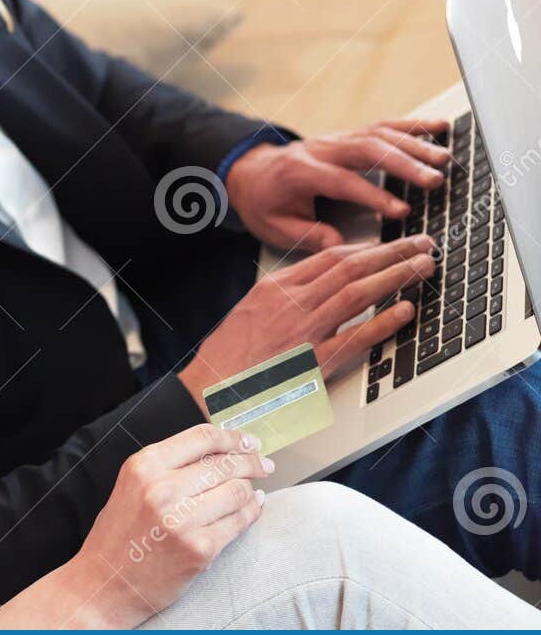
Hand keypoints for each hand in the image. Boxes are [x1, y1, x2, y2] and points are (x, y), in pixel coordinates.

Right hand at [60, 425, 273, 627]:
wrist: (105, 583)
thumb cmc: (120, 534)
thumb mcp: (133, 486)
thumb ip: (168, 466)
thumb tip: (219, 451)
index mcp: (144, 466)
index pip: (201, 438)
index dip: (232, 437)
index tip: (248, 441)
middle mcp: (162, 488)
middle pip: (224, 463)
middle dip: (251, 462)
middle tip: (263, 465)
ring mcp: (182, 520)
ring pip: (237, 491)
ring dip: (251, 489)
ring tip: (254, 490)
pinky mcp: (199, 549)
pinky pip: (238, 522)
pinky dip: (251, 512)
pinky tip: (253, 508)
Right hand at [176, 235, 434, 411]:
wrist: (209, 390)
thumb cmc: (228, 356)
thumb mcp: (251, 311)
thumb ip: (284, 296)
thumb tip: (316, 285)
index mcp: (275, 287)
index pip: (329, 257)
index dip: (367, 247)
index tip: (391, 244)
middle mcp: (291, 302)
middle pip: (350, 267)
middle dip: (391, 252)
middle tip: (422, 244)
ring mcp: (303, 331)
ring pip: (357, 292)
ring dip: (396, 276)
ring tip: (423, 267)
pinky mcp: (312, 362)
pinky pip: (355, 337)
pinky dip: (383, 322)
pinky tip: (406, 312)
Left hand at [225, 119, 451, 252]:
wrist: (249, 173)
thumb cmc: (264, 203)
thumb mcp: (275, 226)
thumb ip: (308, 235)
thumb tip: (342, 247)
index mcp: (300, 171)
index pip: (342, 181)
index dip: (372, 195)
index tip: (401, 211)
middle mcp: (321, 149)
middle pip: (366, 150)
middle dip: (403, 164)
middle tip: (435, 180)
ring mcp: (336, 139)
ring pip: (378, 135)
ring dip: (414, 145)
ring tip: (445, 159)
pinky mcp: (349, 136)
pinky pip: (382, 126)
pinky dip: (412, 126)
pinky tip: (439, 127)